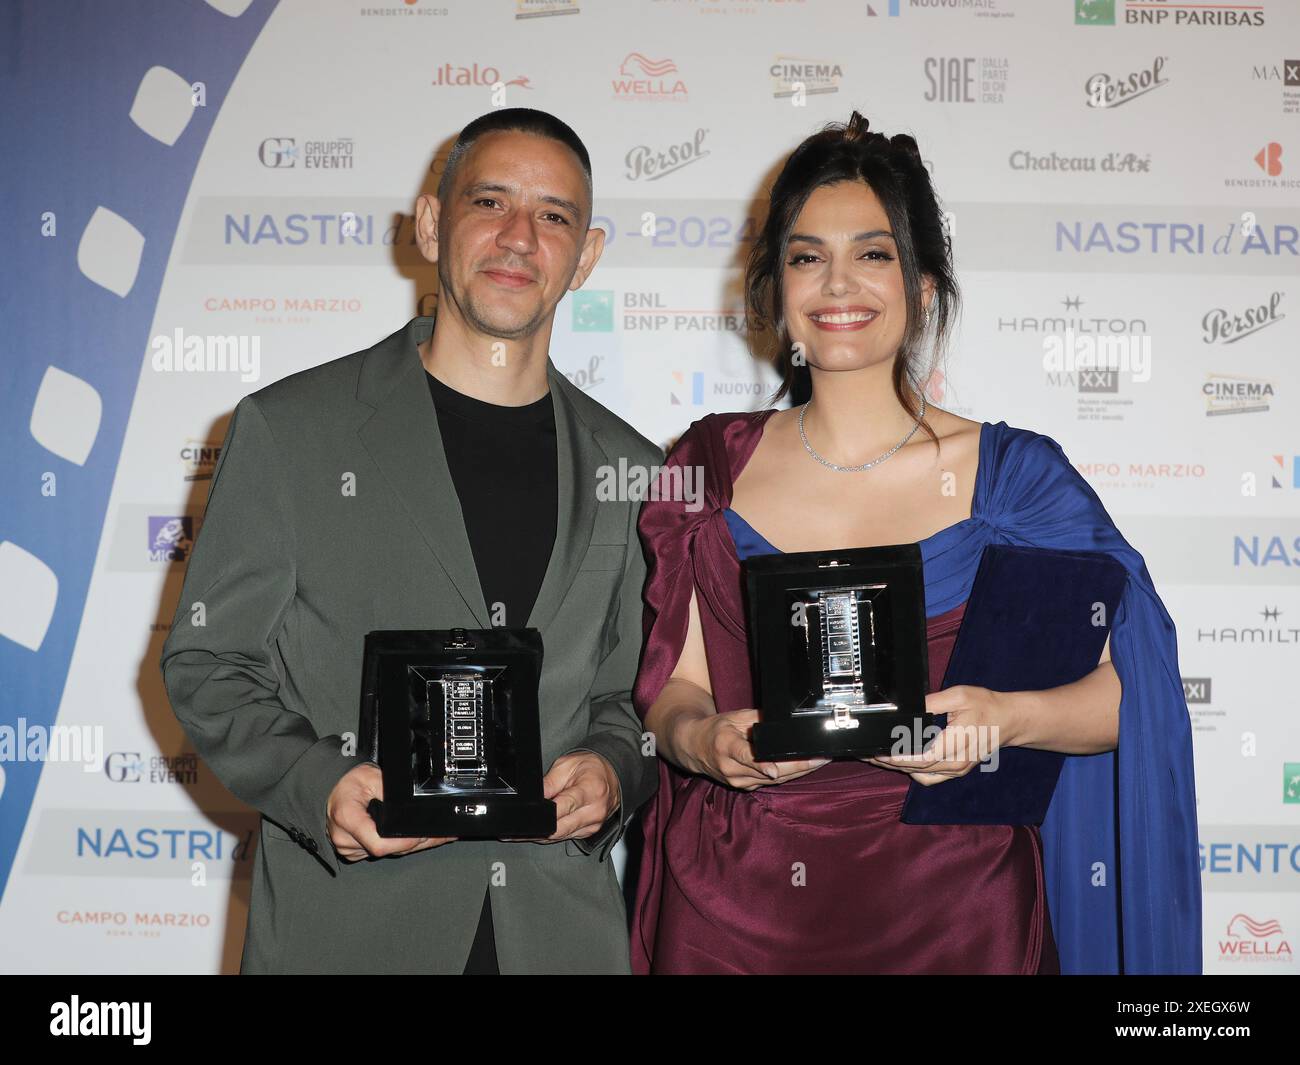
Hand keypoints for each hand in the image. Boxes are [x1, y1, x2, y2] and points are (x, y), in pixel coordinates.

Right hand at [326, 762, 454, 860]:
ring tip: (435, 837)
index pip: (379, 844)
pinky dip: (398, 845)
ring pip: (386, 853)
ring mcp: (348, 848)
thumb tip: (410, 803)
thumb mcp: (371, 776)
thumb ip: (389, 790)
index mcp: (348, 818)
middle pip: (387, 851)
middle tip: (442, 836)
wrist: (329, 789)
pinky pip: (380, 852)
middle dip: (417, 843)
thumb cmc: (346, 782)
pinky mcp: (353, 851)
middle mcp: (345, 839)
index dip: (404, 843)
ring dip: (411, 846)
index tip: (423, 835)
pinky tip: (415, 839)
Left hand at [525, 751, 620, 843]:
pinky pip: (567, 836)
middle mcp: (594, 810)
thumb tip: (534, 799)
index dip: (542, 814)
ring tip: (535, 821)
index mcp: (590, 790)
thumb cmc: (591, 767)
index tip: (528, 815)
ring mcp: (594, 823)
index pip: (562, 808)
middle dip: (539, 827)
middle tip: (525, 823)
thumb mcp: (566, 764)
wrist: (611, 774)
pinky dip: (555, 832)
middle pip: (560, 829)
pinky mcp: (591, 831)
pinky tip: (550, 823)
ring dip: (545, 832)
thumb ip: (549, 782)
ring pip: (561, 836)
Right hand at [682, 709, 828, 790]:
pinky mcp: (744, 787)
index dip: (761, 765)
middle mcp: (730, 768)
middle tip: (820, 758)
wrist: (694, 748)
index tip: (774, 769)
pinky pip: (770, 783)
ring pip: (773, 780)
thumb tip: (784, 719)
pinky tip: (804, 768)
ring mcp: (737, 781)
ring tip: (819, 761)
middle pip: (768, 772)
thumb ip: (758, 719)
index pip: (745, 757)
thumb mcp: (734, 717)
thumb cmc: (716, 730)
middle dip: (797, 766)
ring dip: (798, 772)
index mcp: (726, 746)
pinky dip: (788, 775)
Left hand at [865, 685, 1014, 785]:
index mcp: (957, 743)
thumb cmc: (986, 706)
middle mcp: (957, 762)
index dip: (899, 758)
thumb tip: (909, 708)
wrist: (1009, 720)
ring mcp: (957, 769)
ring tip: (879, 757)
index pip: (922, 758)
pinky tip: (901, 762)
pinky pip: (931, 779)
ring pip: (922, 777)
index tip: (879, 752)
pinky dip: (914, 773)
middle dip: (891, 763)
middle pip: (917, 770)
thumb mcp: (959, 695)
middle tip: (869, 753)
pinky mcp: (957, 770)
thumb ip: (932, 702)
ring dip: (900, 769)